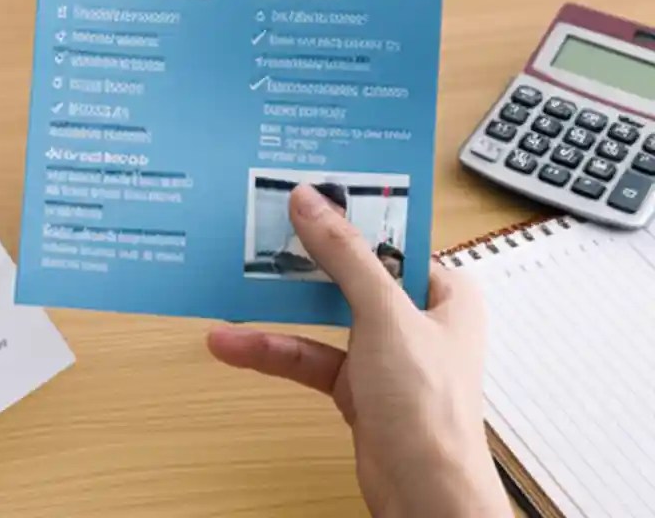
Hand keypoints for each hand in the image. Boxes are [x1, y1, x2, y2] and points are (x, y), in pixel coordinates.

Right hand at [208, 184, 510, 517]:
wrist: (425, 494)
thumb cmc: (430, 409)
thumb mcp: (384, 315)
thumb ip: (345, 257)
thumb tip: (311, 203)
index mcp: (445, 293)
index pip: (393, 237)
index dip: (352, 213)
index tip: (308, 188)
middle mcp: (417, 319)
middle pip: (352, 273)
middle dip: (304, 258)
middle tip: (260, 227)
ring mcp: (385, 355)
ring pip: (323, 316)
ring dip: (276, 309)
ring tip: (231, 288)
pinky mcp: (358, 387)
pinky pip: (308, 356)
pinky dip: (273, 352)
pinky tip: (234, 346)